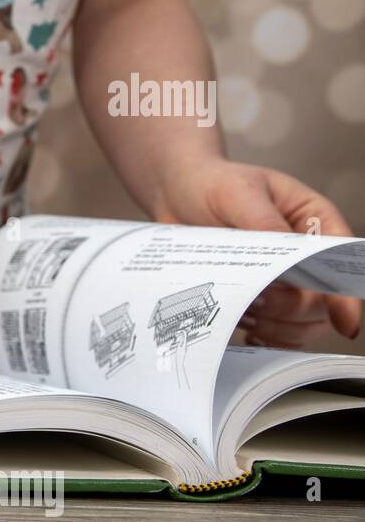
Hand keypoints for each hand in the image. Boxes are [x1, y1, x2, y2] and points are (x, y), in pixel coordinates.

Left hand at [150, 157, 360, 347]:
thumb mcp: (238, 192)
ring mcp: (282, 278)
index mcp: (313, 219)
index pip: (340, 262)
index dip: (346, 295)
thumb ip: (263, 221)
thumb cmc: (211, 183)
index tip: (344, 321)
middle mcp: (304, 254)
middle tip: (256, 301)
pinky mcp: (257, 295)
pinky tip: (246, 330)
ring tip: (246, 313)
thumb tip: (287, 252)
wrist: (175, 192)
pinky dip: (265, 337)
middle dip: (291, 310)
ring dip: (276, 327)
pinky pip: (274, 330)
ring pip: (301, 322)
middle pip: (320, 301)